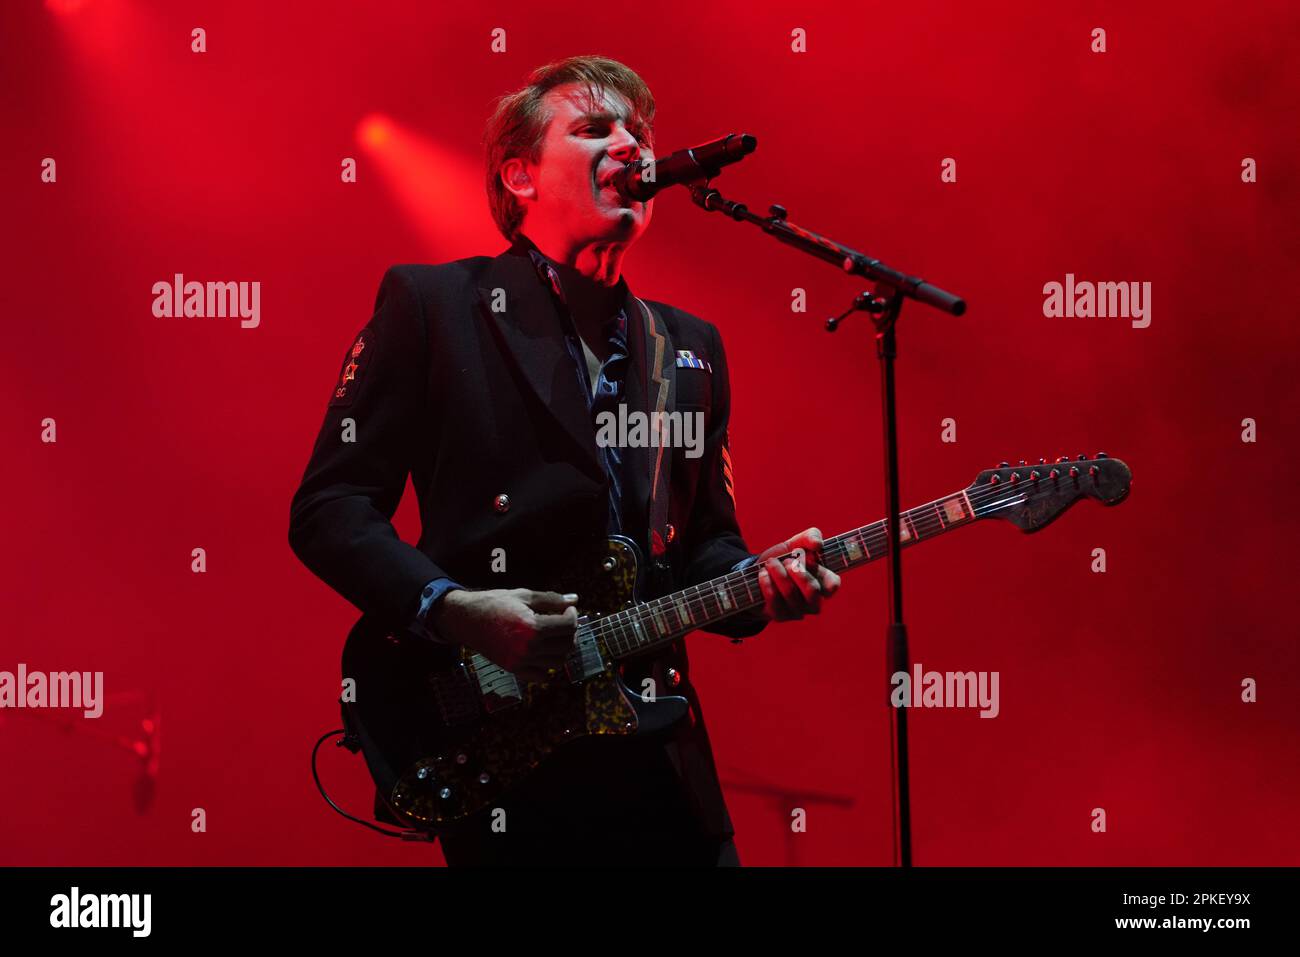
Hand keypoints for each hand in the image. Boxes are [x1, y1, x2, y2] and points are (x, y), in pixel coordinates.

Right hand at [430, 588, 578, 682]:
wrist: (466, 619)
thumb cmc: (494, 603)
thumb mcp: (524, 595)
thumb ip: (551, 599)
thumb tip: (574, 599)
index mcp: (534, 627)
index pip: (568, 625)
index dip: (572, 615)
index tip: (567, 609)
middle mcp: (530, 648)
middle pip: (566, 645)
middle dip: (570, 631)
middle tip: (563, 621)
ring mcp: (522, 661)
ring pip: (558, 661)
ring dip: (562, 648)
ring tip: (554, 635)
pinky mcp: (514, 669)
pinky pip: (542, 676)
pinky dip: (548, 666)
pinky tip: (543, 652)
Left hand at [755, 527, 840, 621]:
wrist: (760, 572)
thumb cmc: (784, 558)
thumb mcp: (796, 543)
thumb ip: (810, 537)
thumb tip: (818, 544)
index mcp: (823, 582)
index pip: (833, 584)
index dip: (822, 572)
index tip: (808, 557)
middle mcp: (814, 600)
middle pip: (812, 591)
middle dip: (796, 572)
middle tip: (786, 560)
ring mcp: (798, 611)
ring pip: (791, 594)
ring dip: (778, 574)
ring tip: (771, 563)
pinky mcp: (780, 615)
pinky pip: (775, 601)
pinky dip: (767, 583)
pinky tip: (763, 574)